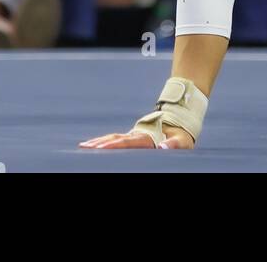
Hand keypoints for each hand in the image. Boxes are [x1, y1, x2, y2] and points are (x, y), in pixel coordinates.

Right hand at [79, 123, 193, 150]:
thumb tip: (162, 147)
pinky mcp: (133, 137)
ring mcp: (134, 135)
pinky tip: (95, 145)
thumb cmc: (182, 134)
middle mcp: (138, 134)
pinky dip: (104, 141)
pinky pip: (117, 139)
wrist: (180, 119)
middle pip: (116, 138)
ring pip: (114, 137)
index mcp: (148, 137)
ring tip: (84, 146)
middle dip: (100, 143)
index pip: (128, 142)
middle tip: (84, 147)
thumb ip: (173, 144)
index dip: (115, 144)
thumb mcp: (182, 140)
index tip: (101, 146)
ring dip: (99, 141)